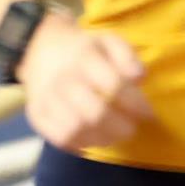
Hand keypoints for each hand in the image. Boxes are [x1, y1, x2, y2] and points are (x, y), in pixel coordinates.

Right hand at [17, 14, 152, 150]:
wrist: (39, 48)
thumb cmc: (84, 49)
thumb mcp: (108, 41)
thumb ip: (127, 56)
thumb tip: (139, 78)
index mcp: (83, 56)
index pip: (114, 85)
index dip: (136, 104)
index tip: (147, 113)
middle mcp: (63, 78)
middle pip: (96, 113)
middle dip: (122, 127)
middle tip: (131, 128)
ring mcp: (46, 98)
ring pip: (78, 129)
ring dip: (103, 138)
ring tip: (114, 134)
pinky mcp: (36, 114)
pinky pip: (60, 138)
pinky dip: (81, 144)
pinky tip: (93, 137)